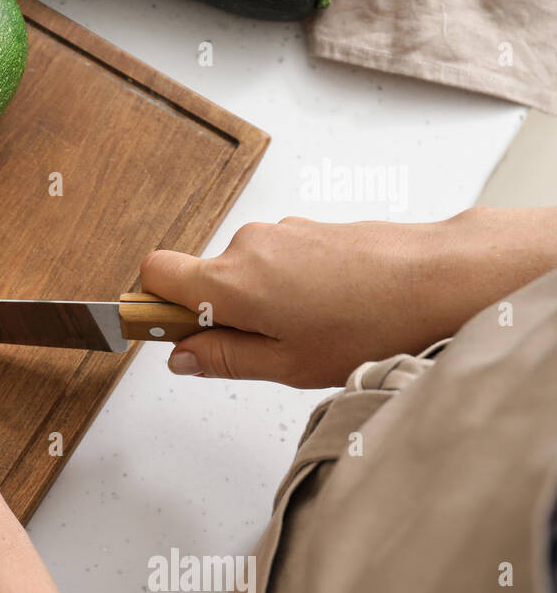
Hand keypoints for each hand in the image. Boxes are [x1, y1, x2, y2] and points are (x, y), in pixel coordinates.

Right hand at [141, 208, 556, 387]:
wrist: (440, 277)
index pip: (154, 273)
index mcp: (229, 281)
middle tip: (265, 348)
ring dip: (262, 302)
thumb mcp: (285, 364)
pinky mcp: (310, 228)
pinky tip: (333, 310)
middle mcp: (247, 245)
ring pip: (244, 271)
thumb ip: (223, 358)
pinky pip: (278, 261)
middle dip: (220, 313)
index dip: (153, 304)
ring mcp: (281, 232)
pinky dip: (291, 286)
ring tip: (313, 332)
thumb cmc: (370, 323)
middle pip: (202, 277)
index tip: (171, 333)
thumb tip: (181, 357)